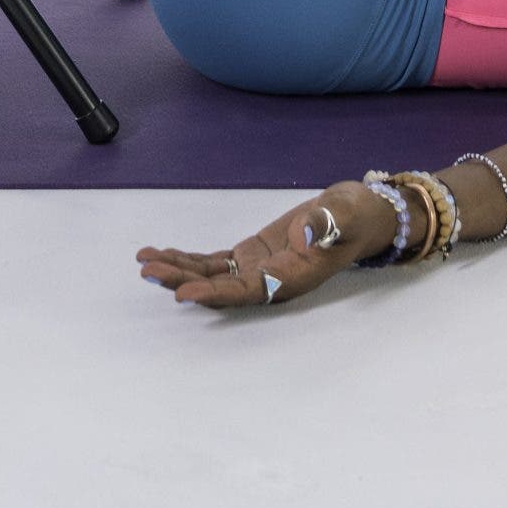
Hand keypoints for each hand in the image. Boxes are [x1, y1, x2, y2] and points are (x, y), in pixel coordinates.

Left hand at [137, 181, 399, 309]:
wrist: (361, 214)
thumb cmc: (356, 217)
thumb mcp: (346, 215)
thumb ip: (326, 226)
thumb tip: (304, 237)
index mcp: (292, 278)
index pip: (247, 291)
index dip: (214, 293)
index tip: (182, 292)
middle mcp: (270, 282)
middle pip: (221, 287)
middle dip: (183, 279)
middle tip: (149, 270)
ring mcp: (259, 270)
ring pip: (212, 276)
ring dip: (179, 269)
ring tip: (145, 261)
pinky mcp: (252, 256)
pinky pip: (216, 263)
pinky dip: (190, 258)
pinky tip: (164, 253)